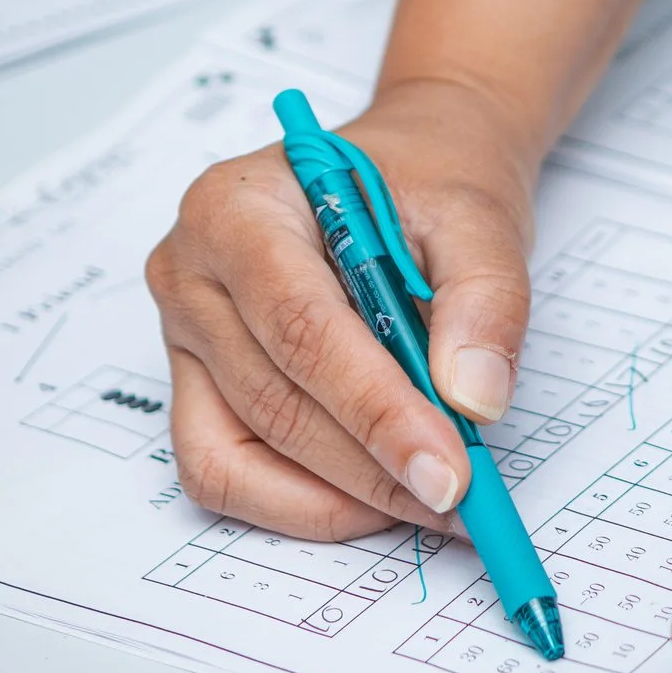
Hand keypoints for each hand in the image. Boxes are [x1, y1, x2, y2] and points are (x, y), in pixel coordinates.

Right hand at [145, 78, 541, 540]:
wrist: (411, 171)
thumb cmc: (429, 184)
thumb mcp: (479, 218)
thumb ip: (486, 302)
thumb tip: (474, 400)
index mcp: (238, 207)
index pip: (301, 327)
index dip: (377, 411)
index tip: (449, 470)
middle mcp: (191, 272)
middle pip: (273, 399)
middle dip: (373, 465)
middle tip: (460, 495)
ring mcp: (185, 335)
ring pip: (242, 452)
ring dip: (344, 493)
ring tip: (430, 494)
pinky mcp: (199, 386)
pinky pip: (225, 471)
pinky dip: (302, 501)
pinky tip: (377, 493)